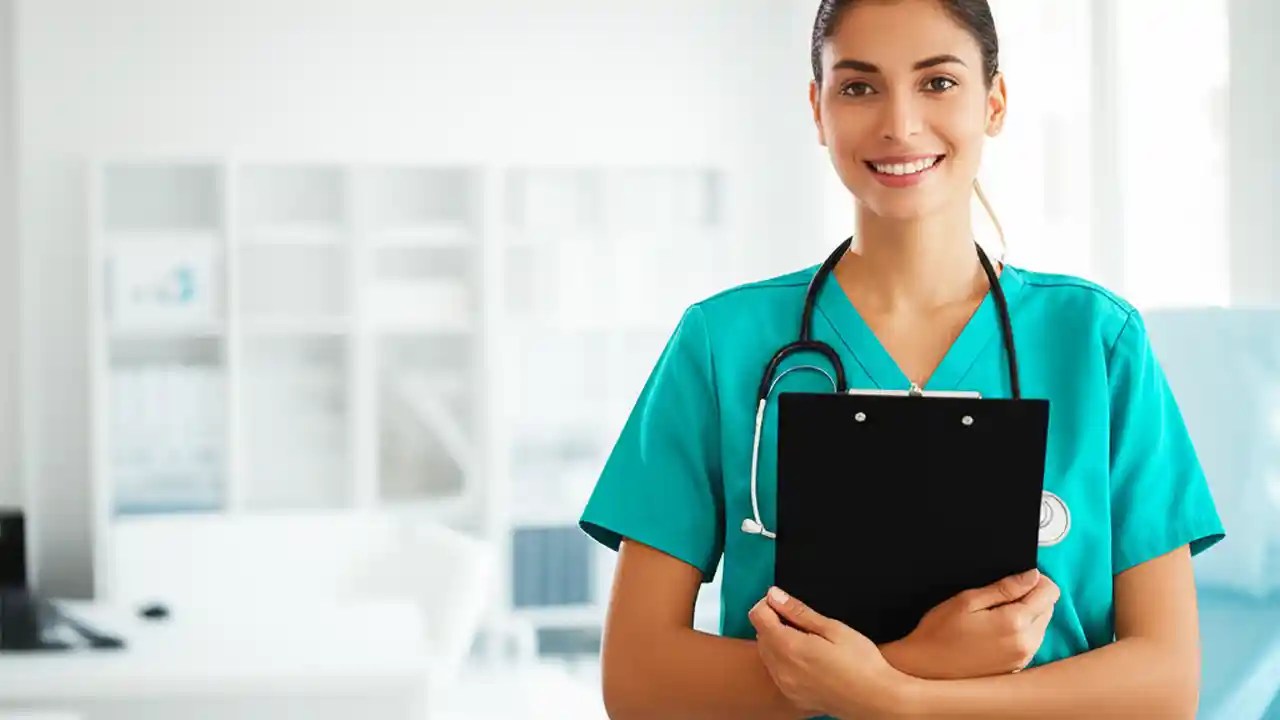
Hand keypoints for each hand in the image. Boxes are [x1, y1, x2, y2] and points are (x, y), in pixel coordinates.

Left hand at [750, 587, 911, 719]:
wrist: (877, 699)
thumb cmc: (862, 663)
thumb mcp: (833, 628)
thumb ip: (799, 611)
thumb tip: (774, 595)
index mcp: (790, 647)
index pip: (757, 616)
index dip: (768, 603)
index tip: (784, 602)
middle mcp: (782, 669)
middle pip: (760, 635)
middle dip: (773, 621)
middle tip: (800, 620)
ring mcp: (786, 685)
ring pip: (766, 654)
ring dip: (776, 641)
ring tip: (806, 639)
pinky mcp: (793, 696)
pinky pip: (776, 672)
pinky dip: (783, 661)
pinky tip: (806, 659)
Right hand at [888, 569, 1059, 678]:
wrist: (925, 668)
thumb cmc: (940, 632)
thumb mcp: (967, 600)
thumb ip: (1004, 587)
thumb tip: (1032, 576)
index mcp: (1014, 623)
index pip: (1049, 593)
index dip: (1036, 580)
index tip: (1017, 579)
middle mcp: (1025, 644)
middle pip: (1048, 609)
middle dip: (1032, 597)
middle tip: (1000, 597)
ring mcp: (1022, 659)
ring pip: (1042, 626)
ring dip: (1027, 616)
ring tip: (995, 615)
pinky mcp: (1017, 668)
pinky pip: (1031, 642)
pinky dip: (1021, 632)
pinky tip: (996, 632)